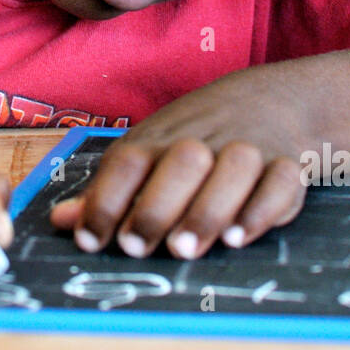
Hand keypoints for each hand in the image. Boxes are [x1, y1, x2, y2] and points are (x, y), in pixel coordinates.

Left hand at [50, 65, 310, 259]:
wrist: (273, 100)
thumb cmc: (195, 137)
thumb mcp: (148, 153)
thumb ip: (109, 192)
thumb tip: (61, 222)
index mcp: (159, 138)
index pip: (128, 160)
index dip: (106, 199)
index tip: (92, 240)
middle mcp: (203, 140)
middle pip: (180, 162)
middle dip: (157, 206)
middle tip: (139, 246)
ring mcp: (248, 148)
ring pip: (233, 169)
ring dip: (208, 210)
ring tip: (186, 249)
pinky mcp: (287, 164)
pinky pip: (282, 181)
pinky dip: (263, 209)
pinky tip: (240, 237)